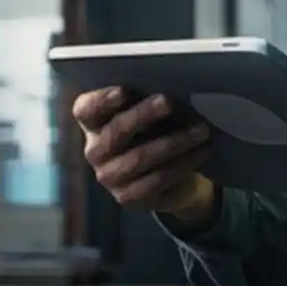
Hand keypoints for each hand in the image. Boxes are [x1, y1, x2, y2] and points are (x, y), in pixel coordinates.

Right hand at [73, 87, 213, 218]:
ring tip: (201, 130)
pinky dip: (183, 163)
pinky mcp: (128, 197)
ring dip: (174, 141)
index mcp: (92, 123)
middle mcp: (94, 150)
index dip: (101, 100)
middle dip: (144, 114)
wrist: (168, 174)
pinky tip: (201, 151)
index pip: (85, 110)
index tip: (124, 90)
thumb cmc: (154, 130)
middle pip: (116, 131)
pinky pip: (157, 179)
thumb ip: (146, 100)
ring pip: (140, 157)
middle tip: (170, 102)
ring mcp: (108, 177)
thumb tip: (167, 88)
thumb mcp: (147, 113)